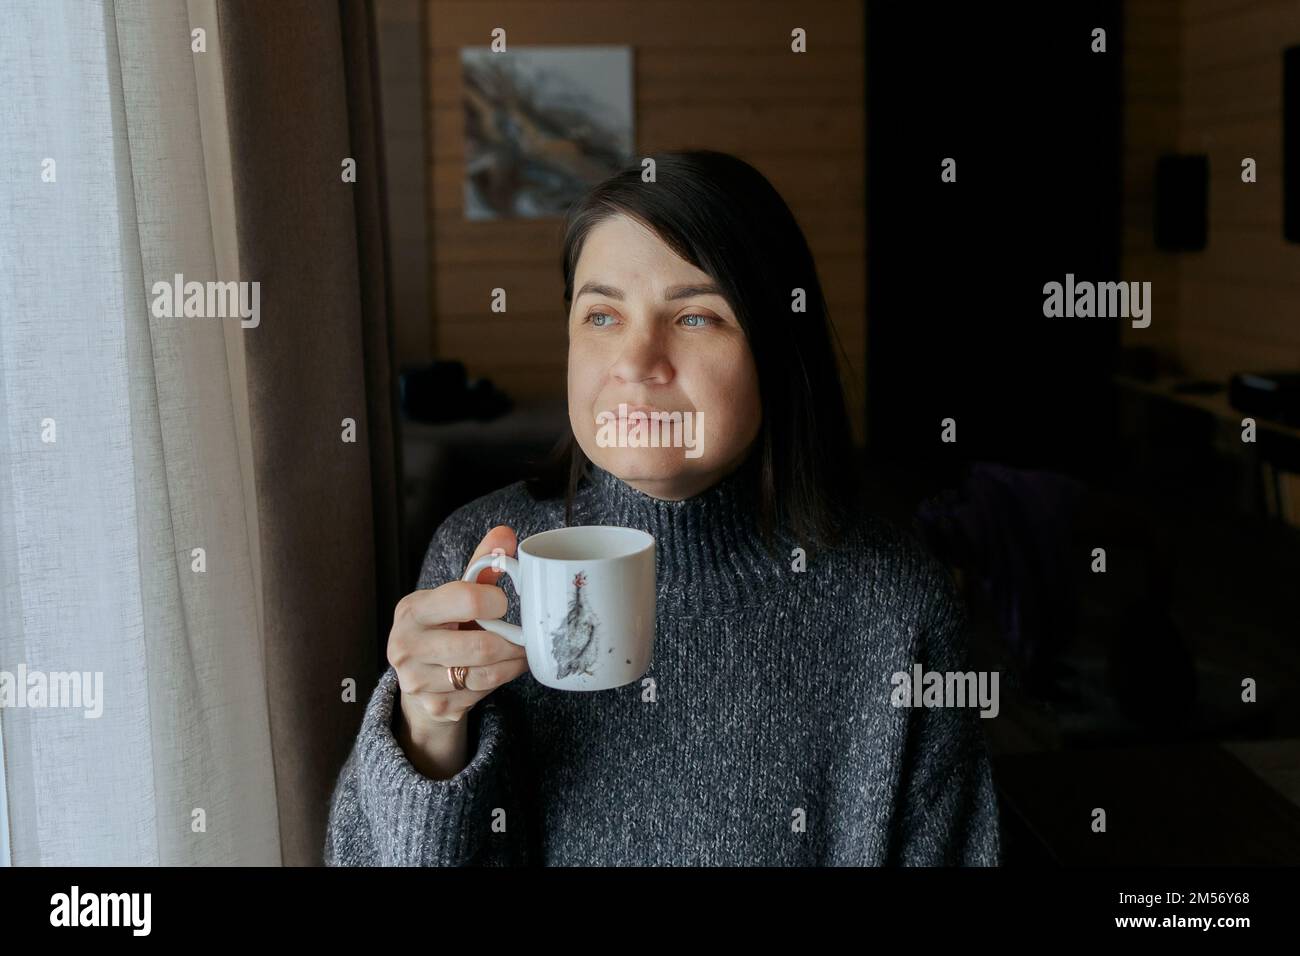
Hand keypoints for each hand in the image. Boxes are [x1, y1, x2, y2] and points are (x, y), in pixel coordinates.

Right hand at [386, 525, 526, 776]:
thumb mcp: (454, 594)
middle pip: (481, 646)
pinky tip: (503, 669)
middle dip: (512, 640)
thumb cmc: (442, 626)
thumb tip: (505, 534)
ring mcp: (418, 682)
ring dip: (513, 662)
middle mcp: (407, 647)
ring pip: (486, 674)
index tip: (503, 603)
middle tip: (526, 634)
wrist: (418, 678)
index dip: (495, 601)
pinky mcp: (436, 707)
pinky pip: (483, 693)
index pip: (464, 598)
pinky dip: (501, 681)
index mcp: (413, 610)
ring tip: (522, 651)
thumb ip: (481, 565)